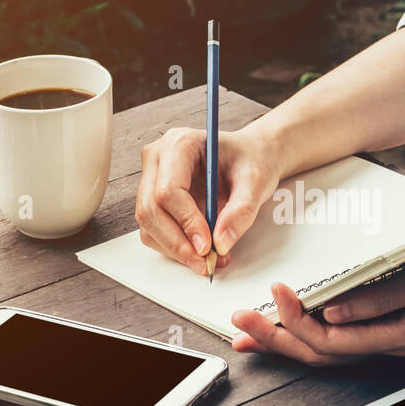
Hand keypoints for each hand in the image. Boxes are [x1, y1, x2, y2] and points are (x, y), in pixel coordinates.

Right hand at [136, 126, 283, 275]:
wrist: (250, 158)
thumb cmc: (251, 160)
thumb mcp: (256, 181)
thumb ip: (242, 211)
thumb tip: (221, 243)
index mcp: (180, 143)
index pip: (168, 190)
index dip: (186, 222)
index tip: (208, 246)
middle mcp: (158, 159)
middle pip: (151, 209)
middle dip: (177, 242)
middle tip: (206, 262)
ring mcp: (151, 179)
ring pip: (148, 224)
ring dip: (175, 249)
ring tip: (209, 259)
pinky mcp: (153, 199)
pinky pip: (153, 230)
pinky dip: (174, 247)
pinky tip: (200, 251)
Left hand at [230, 227, 404, 364]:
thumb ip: (376, 297)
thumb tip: (332, 312)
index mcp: (398, 335)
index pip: (333, 339)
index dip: (297, 319)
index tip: (277, 289)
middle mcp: (390, 344)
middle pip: (320, 354)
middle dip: (276, 338)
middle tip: (239, 319)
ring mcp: (389, 338)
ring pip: (326, 352)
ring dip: (285, 339)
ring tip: (249, 329)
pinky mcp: (387, 326)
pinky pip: (339, 339)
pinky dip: (308, 333)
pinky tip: (287, 325)